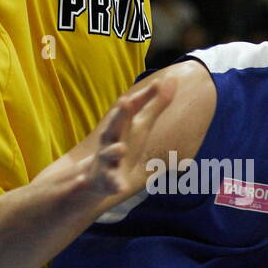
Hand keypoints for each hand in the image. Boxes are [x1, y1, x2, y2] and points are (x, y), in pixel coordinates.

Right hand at [78, 77, 175, 201]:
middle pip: (114, 125)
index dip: (142, 97)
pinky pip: (109, 183)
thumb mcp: (140, 125)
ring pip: (107, 155)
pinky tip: (120, 188)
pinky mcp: (106, 181)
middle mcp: (111, 140)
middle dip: (119, 115)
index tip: (156, 85)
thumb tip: (171, 79)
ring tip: (121, 148)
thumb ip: (155, 104)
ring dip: (113, 151)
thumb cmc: (123, 145)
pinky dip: (113, 185)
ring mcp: (106, 161)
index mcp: (121, 126)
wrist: (96, 177)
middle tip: (125, 101)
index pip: (132, 109)